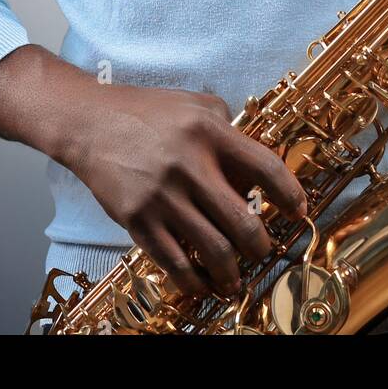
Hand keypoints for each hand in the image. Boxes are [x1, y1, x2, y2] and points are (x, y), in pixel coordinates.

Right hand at [61, 82, 307, 299]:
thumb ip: (228, 128)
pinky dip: (194, 281)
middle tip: (263, 251)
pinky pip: (175, 262)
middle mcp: (189, 164)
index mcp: (209, 131)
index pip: (265, 167)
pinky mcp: (138, 219)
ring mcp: (163, 195)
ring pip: (213, 250)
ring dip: (232, 272)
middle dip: (261, 246)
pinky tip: (202, 284)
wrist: (89, 122)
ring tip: (236, 278)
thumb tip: (254, 169)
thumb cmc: (147, 111)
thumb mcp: (194, 104)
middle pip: (243, 221)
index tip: (298, 210)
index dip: (290, 193)